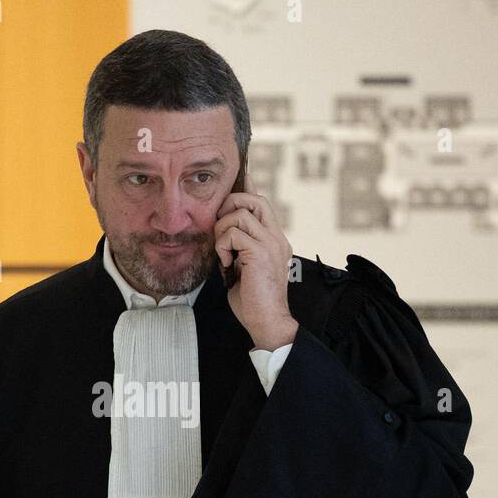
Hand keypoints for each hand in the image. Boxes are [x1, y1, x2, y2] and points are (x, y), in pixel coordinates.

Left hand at [213, 172, 299, 349]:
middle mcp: (276, 237)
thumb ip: (238, 248)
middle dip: (230, 206)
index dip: (248, 188)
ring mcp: (271, 242)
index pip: (262, 203)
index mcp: (274, 239)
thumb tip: (221, 234)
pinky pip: (233, 232)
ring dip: (222, 231)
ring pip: (240, 212)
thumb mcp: (244, 267)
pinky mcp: (261, 251)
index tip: (241, 176)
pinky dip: (223, 246)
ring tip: (224, 253)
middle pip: (254, 199)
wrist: (267, 321)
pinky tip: (227, 263)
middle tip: (221, 229)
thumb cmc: (253, 301)